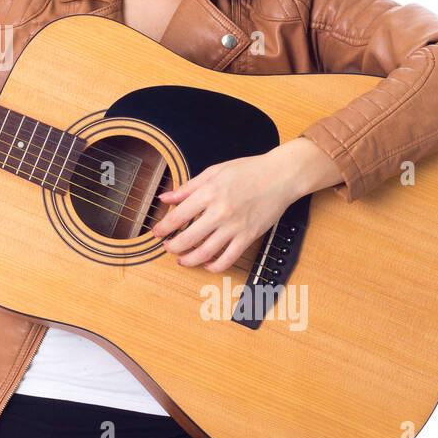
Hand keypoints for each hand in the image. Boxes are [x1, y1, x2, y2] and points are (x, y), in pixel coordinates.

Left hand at [152, 139, 340, 272]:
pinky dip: (215, 266)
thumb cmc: (248, 171)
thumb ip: (187, 187)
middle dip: (172, 247)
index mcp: (209, 193)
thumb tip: (165, 197)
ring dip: (189, 260)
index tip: (157, 233)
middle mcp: (220, 212)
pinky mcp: (249, 236)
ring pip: (205, 252)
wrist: (280, 176)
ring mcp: (235, 226)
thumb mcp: (213, 172)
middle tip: (167, 247)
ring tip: (182, 259)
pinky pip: (228, 258)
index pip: (177, 216)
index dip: (163, 228)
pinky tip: (207, 264)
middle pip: (188, 238)